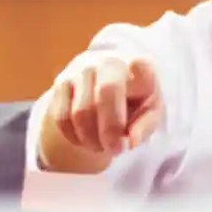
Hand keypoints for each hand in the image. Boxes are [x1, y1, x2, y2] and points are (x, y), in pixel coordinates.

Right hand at [46, 56, 162, 156]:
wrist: (107, 90)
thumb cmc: (135, 103)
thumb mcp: (149, 115)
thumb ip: (144, 127)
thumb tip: (129, 142)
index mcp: (140, 66)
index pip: (140, 65)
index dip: (139, 70)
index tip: (136, 73)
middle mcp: (109, 61)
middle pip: (106, 91)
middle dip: (110, 129)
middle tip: (115, 150)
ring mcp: (82, 69)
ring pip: (81, 112)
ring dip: (91, 139)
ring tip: (101, 146)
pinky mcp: (62, 82)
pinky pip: (62, 118)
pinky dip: (74, 137)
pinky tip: (85, 139)